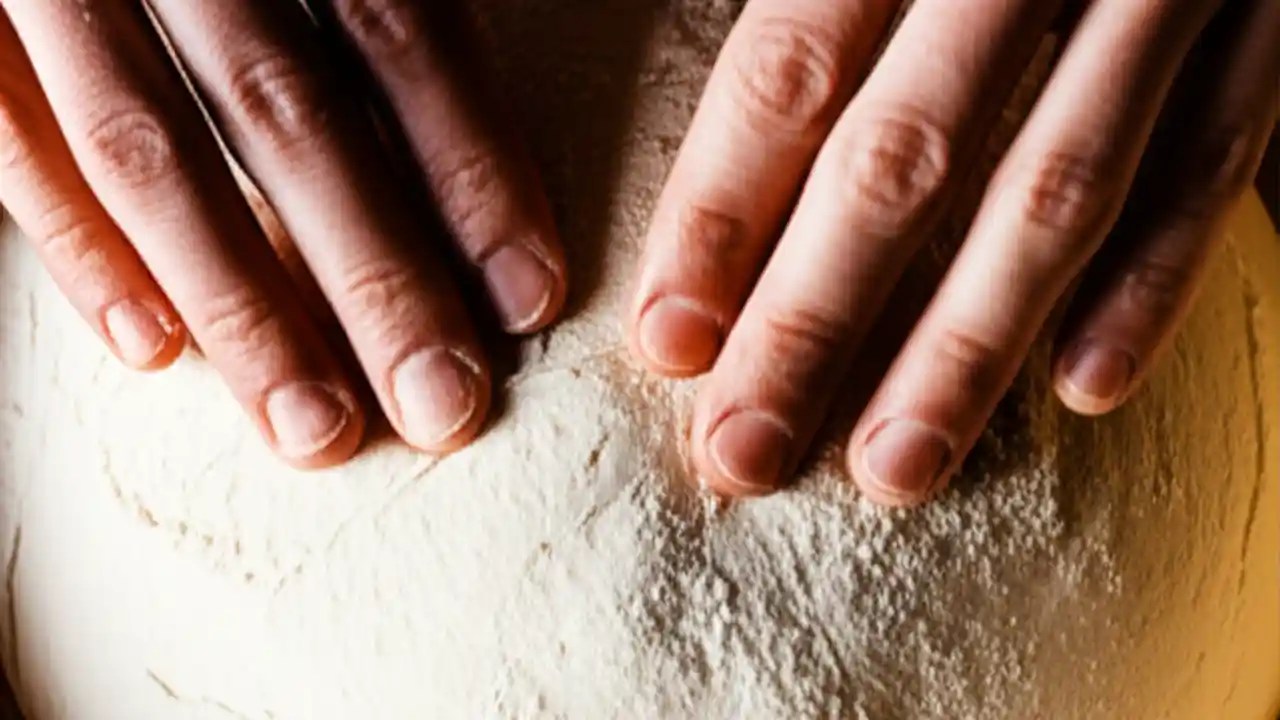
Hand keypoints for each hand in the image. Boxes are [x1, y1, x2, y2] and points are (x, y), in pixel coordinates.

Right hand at [0, 1, 565, 467]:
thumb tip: (473, 113)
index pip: (401, 29)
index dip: (471, 164)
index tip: (530, 294)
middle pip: (288, 112)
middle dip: (373, 271)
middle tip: (447, 404)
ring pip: (148, 147)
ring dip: (239, 301)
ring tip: (317, 427)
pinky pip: (5, 134)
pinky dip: (76, 240)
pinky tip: (150, 347)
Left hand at [629, 0, 1277, 504]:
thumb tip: (729, 100)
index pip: (793, 69)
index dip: (723, 211)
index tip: (668, 338)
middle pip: (908, 160)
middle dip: (819, 321)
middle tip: (745, 452)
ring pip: (1059, 189)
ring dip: (970, 347)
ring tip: (894, 470)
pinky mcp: (1268, 27)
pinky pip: (1216, 162)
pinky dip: (1158, 282)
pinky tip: (1086, 390)